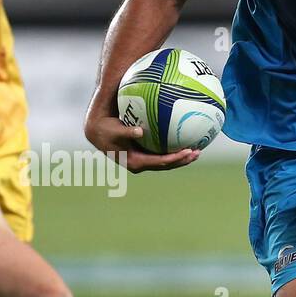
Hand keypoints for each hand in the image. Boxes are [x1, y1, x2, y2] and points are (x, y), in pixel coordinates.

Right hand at [84, 112, 199, 172]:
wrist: (98, 133)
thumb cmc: (107, 130)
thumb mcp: (115, 131)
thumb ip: (127, 132)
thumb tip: (140, 132)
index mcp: (136, 162)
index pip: (160, 162)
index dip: (175, 158)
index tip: (187, 151)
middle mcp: (141, 164)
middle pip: (166, 165)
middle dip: (182, 160)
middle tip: (197, 152)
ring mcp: (143, 160)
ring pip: (165, 162)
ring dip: (181, 157)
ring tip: (196, 150)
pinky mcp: (143, 154)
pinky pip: (161, 153)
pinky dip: (172, 149)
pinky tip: (183, 140)